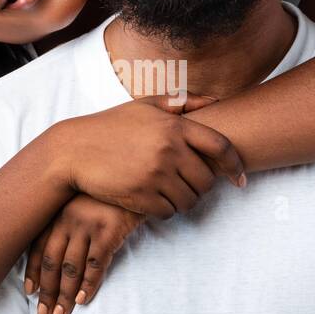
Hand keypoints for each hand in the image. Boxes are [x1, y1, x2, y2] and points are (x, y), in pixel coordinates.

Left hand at [24, 194, 144, 313]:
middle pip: (51, 262)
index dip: (33, 272)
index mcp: (57, 212)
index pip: (38, 247)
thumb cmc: (108, 191)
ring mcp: (87, 224)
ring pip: (70, 267)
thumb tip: (57, 250)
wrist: (136, 172)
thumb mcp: (82, 200)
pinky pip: (95, 263)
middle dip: (46, 292)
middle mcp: (67, 218)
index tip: (29, 292)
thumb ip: (67, 219)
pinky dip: (88, 284)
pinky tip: (82, 300)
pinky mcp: (109, 230)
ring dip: (64, 295)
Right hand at [50, 93, 246, 219]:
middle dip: (200, 185)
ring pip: (190, 199)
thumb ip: (181, 103)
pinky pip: (169, 212)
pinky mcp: (143, 196)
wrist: (73, 151)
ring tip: (168, 191)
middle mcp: (169, 149)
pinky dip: (165, 210)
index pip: (221, 146)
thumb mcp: (144, 105)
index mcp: (174, 125)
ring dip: (184, 200)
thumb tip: (216, 101)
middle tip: (186, 183)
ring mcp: (156, 174)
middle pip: (207, 179)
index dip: (236, 164)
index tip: (241, 178)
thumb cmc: (110, 126)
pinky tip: (152, 199)